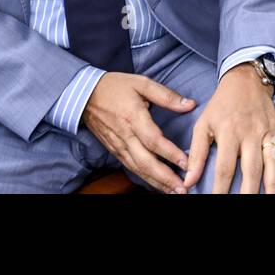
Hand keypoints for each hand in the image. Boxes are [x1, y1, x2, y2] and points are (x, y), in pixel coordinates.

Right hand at [82, 72, 196, 193]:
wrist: (85, 95)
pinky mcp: (115, 150)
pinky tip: (157, 184)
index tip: (187, 163)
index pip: (154, 140)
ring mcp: (119, 145)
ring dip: (157, 182)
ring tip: (174, 191)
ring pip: (138, 169)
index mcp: (133, 117)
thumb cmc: (116, 86)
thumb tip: (189, 104)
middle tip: (183, 188)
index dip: (170, 153)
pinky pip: (131, 167)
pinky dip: (145, 178)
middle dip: (165, 178)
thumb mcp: (142, 83)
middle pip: (146, 162)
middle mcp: (126, 136)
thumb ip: (167, 96)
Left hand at [183, 63, 274, 193]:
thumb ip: (197, 154)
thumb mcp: (203, 123)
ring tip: (272, 202)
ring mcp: (269, 134)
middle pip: (252, 169)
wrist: (247, 79)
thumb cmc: (222, 104)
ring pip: (274, 165)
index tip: (216, 202)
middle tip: (245, 207)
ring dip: (274, 187)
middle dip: (249, 193)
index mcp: (230, 131)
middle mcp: (252, 133)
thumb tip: (188, 180)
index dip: (221, 189)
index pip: (225, 167)